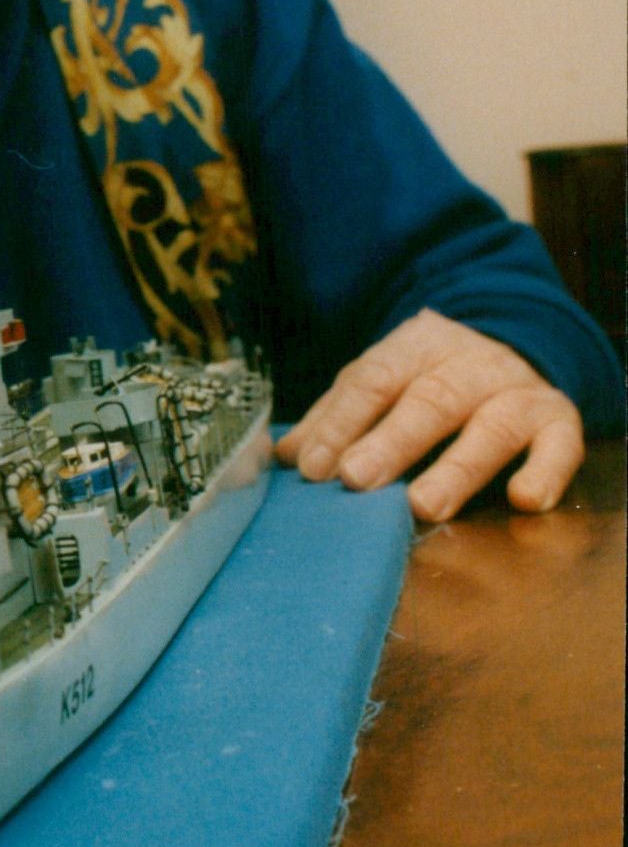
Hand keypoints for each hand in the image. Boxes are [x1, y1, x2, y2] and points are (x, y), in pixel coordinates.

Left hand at [274, 309, 584, 523]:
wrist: (514, 340)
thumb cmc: (428, 377)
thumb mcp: (382, 381)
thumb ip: (336, 416)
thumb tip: (286, 455)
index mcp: (416, 348)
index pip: (374, 379)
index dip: (342, 421)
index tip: (313, 466)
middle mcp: (469, 364)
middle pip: (430, 400)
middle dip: (392, 441)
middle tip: (357, 477)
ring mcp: (517, 390)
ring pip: (492, 425)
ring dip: (458, 466)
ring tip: (425, 505)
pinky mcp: (558, 419)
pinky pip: (561, 444)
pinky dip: (547, 470)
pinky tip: (525, 500)